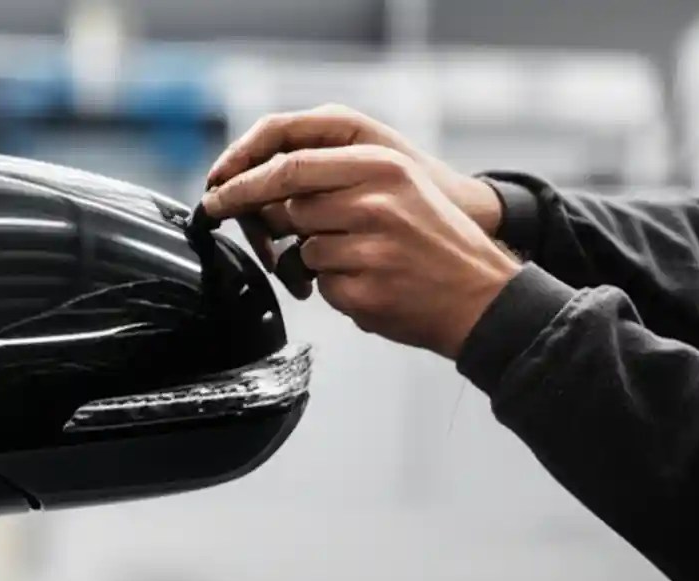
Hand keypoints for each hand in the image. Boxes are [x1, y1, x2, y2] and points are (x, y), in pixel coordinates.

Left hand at [206, 104, 503, 274]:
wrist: (481, 297)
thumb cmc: (433, 243)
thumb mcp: (400, 189)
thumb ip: (341, 179)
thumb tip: (267, 185)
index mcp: (382, 167)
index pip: (292, 166)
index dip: (245, 182)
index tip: (217, 193)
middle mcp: (377, 202)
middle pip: (291, 209)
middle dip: (273, 225)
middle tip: (266, 234)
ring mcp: (370, 248)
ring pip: (303, 251)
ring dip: (314, 260)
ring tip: (356, 262)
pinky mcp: (364, 290)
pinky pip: (321, 286)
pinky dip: (333, 289)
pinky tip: (369, 285)